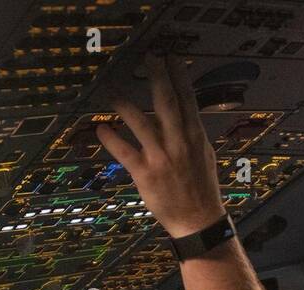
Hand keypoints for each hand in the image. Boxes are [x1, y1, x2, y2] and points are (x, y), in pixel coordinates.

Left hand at [95, 54, 227, 238]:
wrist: (198, 219)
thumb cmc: (201, 187)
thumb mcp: (202, 154)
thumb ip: (190, 132)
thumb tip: (182, 111)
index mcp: (195, 136)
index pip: (188, 99)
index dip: (179, 75)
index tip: (171, 56)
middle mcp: (179, 143)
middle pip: (167, 102)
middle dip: (157, 77)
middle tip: (148, 56)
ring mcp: (161, 157)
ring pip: (141, 123)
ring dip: (125, 105)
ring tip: (112, 92)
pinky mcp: (145, 174)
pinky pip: (125, 152)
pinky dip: (111, 139)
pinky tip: (101, 128)